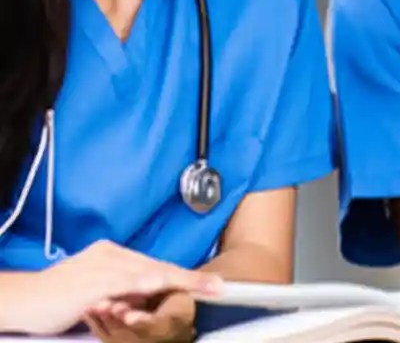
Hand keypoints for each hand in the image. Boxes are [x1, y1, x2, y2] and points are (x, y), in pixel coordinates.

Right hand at [0, 240, 219, 335]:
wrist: (22, 300)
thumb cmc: (57, 298)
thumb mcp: (98, 293)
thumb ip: (123, 293)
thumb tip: (146, 299)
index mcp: (114, 256)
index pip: (157, 266)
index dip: (186, 276)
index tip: (213, 283)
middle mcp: (110, 256)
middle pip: (158, 267)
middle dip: (190, 278)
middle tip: (219, 286)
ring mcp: (100, 268)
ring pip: (146, 273)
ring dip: (177, 281)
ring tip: (203, 286)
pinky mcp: (88, 283)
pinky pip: (120, 283)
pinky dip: (140, 284)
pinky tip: (157, 285)